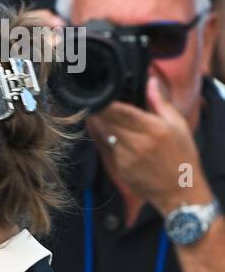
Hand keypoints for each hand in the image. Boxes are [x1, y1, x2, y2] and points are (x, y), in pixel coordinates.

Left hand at [89, 76, 208, 215]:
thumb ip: (160, 103)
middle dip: (98, 112)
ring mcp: (125, 159)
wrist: (179, 189)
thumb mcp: (178, 124)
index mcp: (152, 129)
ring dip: (97, 124)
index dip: (106, 103)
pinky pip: (106, 150)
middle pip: (108, 123)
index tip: (98, 93)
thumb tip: (151, 81)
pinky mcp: (119, 170)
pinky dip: (102, 139)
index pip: (122, 111)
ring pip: (104, 136)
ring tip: (91, 113)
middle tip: (90, 101)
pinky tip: (99, 131)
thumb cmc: (182, 154)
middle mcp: (136, 144)